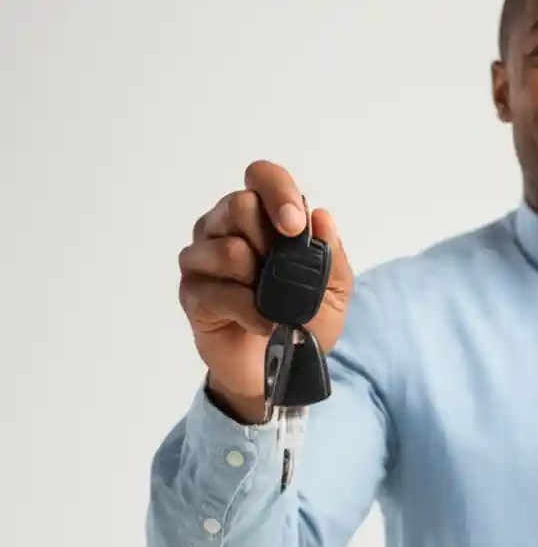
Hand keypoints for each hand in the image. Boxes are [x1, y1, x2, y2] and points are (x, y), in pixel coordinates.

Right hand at [177, 160, 353, 421]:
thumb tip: (322, 217)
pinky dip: (249, 310)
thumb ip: (330, 253)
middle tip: (284, 273)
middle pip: (239, 205)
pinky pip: (218, 290)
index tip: (295, 226)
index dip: (278, 193)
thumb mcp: (336, 288)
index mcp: (263, 216)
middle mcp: (226, 227)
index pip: (262, 177)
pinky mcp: (193, 293)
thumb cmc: (304, 319)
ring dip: (259, 281)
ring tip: (271, 303)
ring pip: (227, 248)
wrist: (281, 369)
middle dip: (270, 241)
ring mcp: (203, 259)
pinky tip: (262, 322)